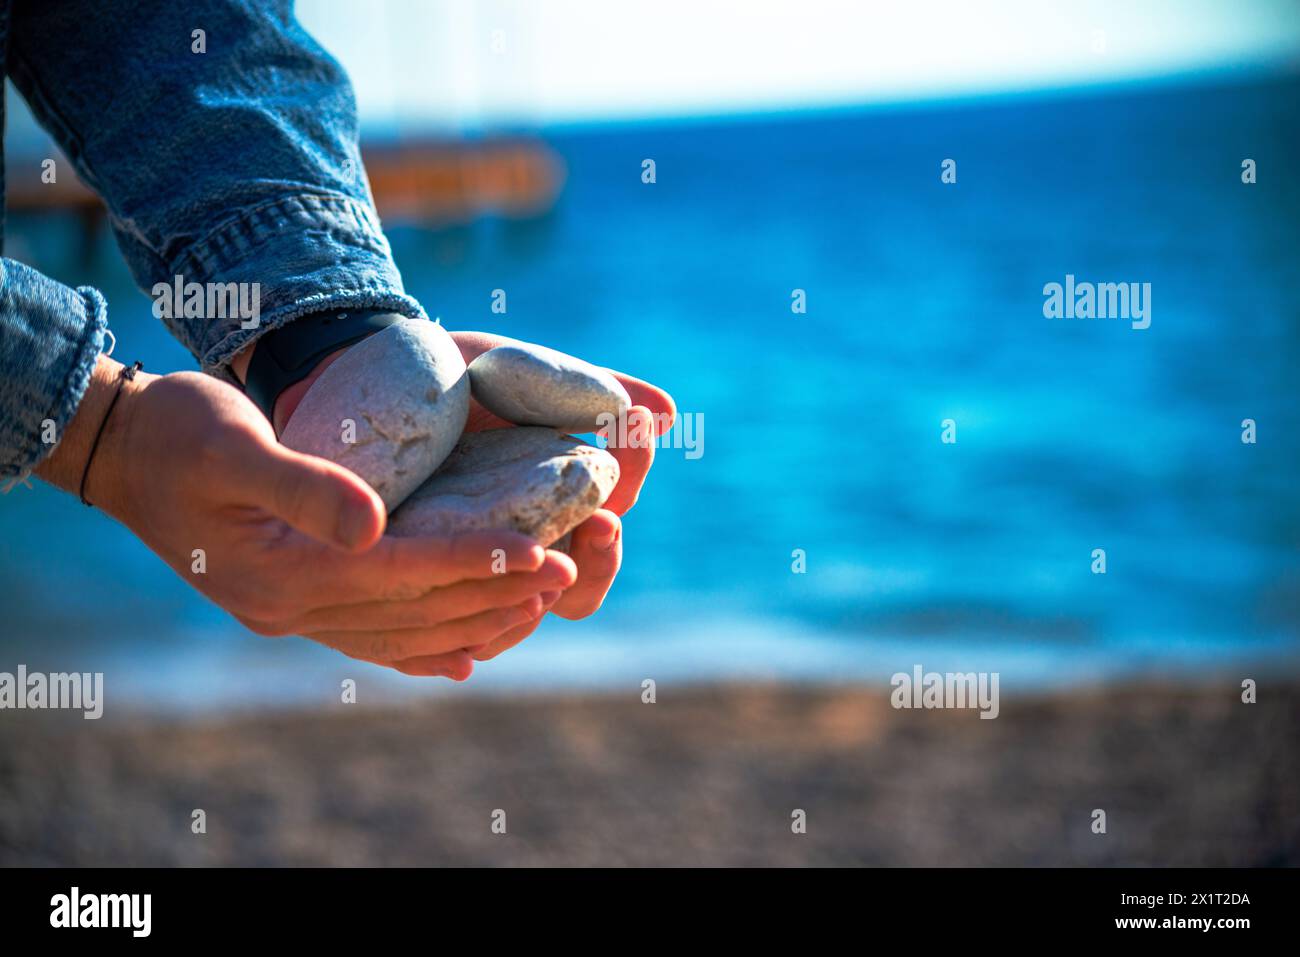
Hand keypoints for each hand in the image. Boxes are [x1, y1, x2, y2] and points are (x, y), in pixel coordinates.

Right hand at [37, 356, 575, 678]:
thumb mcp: (233, 440)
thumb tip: (376, 527)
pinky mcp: (290, 606)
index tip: (542, 551)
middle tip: (565, 574)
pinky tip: (463, 655)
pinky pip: (370, 641)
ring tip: (535, 604)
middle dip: (493, 595)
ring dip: (471, 623)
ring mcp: (288, 616)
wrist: (121, 453)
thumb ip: (305, 484)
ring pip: (401, 635)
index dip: (476, 563)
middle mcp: (289, 607)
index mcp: (282, 570)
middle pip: (413, 613)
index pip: (402, 573)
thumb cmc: (179, 430)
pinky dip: (423, 649)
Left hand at [448, 331, 676, 659]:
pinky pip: (448, 635)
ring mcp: (471, 570)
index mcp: (558, 499)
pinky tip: (467, 629)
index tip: (625, 461)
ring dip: (534, 601)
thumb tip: (668, 416)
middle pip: (579, 587)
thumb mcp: (527, 371)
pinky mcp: (418, 586)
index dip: (625, 490)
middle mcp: (523, 545)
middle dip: (598, 562)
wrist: (358, 372)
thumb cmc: (456, 374)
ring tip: (533, 574)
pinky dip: (465, 635)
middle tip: (600, 524)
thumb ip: (595, 390)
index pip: (609, 520)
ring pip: (519, 619)